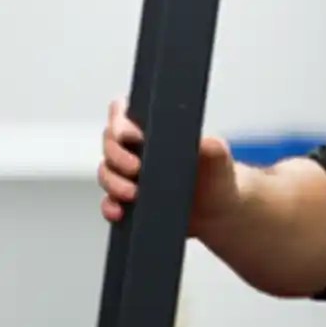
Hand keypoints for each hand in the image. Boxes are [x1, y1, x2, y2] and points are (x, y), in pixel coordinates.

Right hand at [98, 97, 241, 236]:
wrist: (219, 213)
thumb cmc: (217, 177)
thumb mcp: (219, 160)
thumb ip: (214, 149)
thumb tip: (207, 142)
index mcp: (154, 130)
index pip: (124, 113)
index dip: (120, 121)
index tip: (133, 136)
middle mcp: (137, 150)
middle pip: (109, 143)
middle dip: (116, 154)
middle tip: (135, 168)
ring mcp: (129, 177)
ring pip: (105, 172)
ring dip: (113, 182)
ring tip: (133, 194)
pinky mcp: (127, 202)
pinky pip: (107, 203)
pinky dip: (109, 207)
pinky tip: (119, 212)